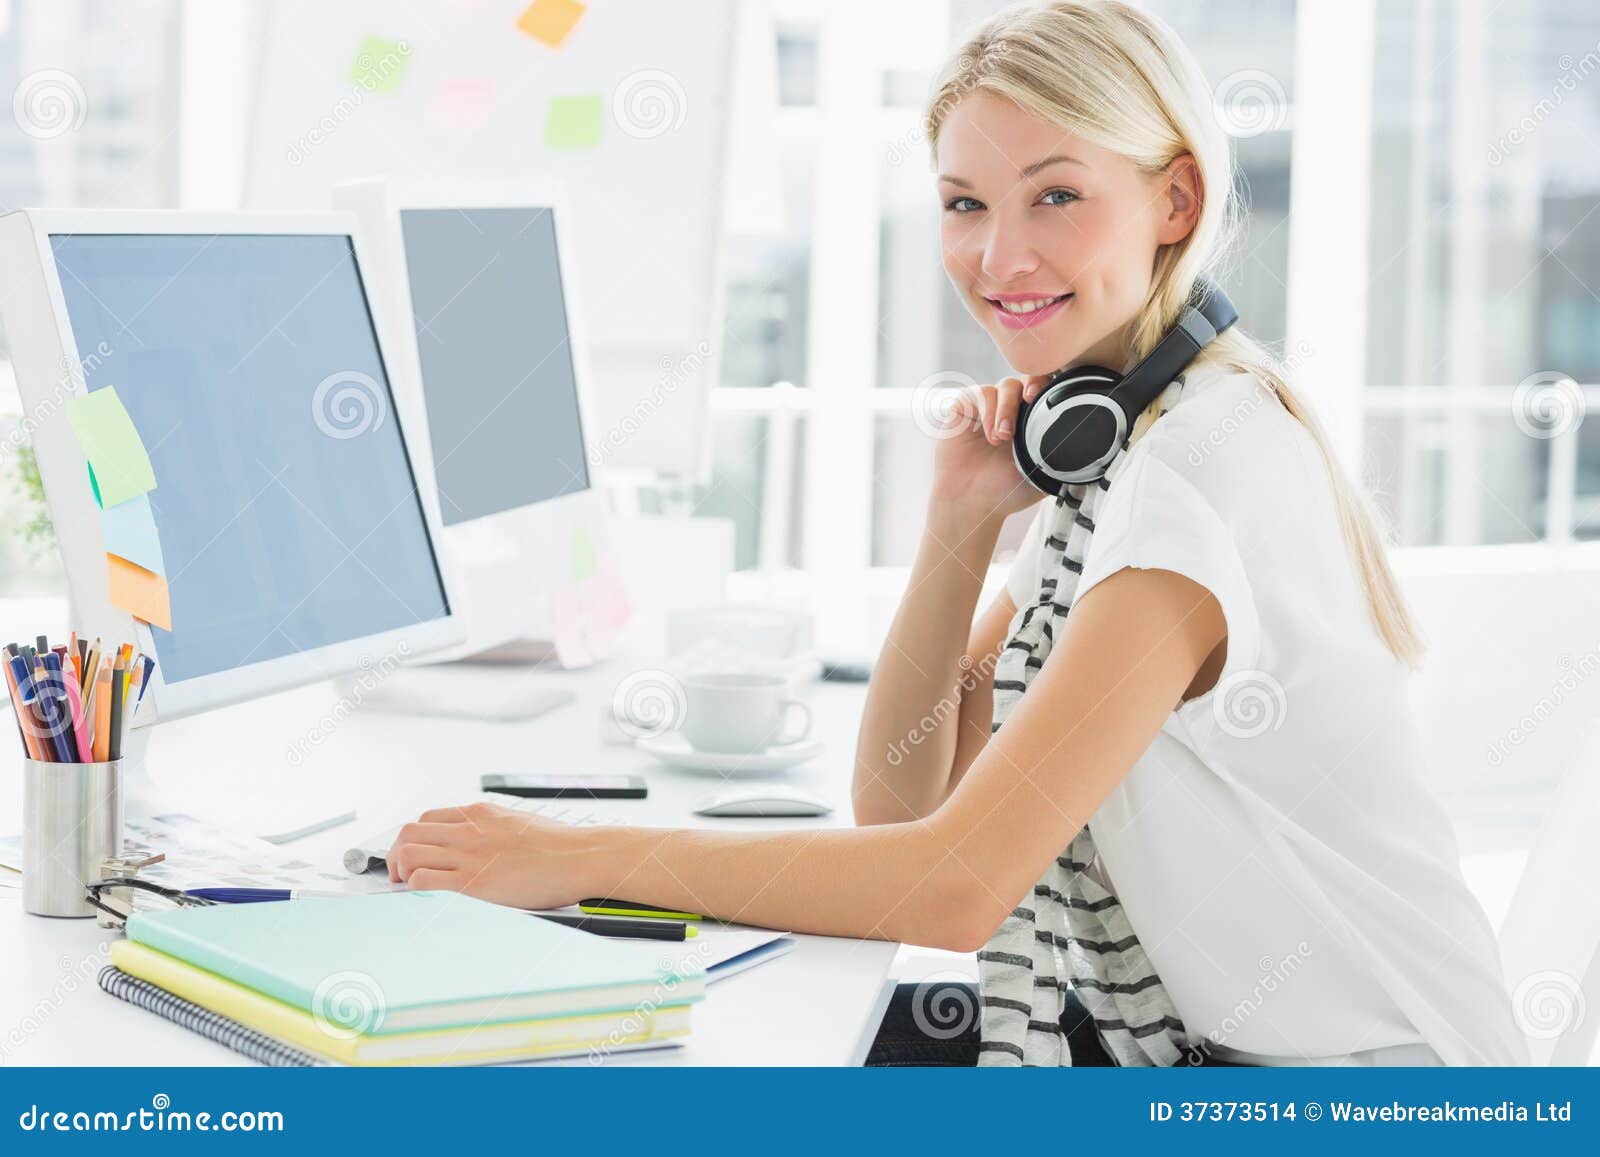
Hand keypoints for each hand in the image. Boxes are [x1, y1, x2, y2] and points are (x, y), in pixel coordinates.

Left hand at [386, 801, 603, 909]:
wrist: (581, 856)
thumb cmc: (560, 846)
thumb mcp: (519, 822)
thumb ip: (493, 829)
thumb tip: (481, 844)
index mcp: (481, 813)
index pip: (428, 819)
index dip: (416, 840)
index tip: (416, 855)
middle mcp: (469, 830)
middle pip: (409, 832)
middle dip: (397, 854)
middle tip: (401, 872)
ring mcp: (469, 855)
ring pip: (408, 853)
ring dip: (400, 870)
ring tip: (407, 886)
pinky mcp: (473, 882)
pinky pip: (423, 880)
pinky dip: (414, 887)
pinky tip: (423, 896)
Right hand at [930, 375, 1053, 526]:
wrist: (973, 503)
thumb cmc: (1008, 490)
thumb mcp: (1045, 472)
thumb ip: (1064, 452)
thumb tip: (1094, 441)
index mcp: (1036, 419)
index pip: (1051, 389)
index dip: (1056, 387)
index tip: (1057, 400)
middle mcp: (1015, 408)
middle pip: (1031, 375)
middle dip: (1035, 382)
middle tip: (1032, 399)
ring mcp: (991, 405)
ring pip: (1007, 385)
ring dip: (1008, 408)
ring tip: (1004, 437)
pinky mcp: (967, 405)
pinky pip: (982, 393)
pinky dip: (989, 411)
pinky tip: (991, 436)